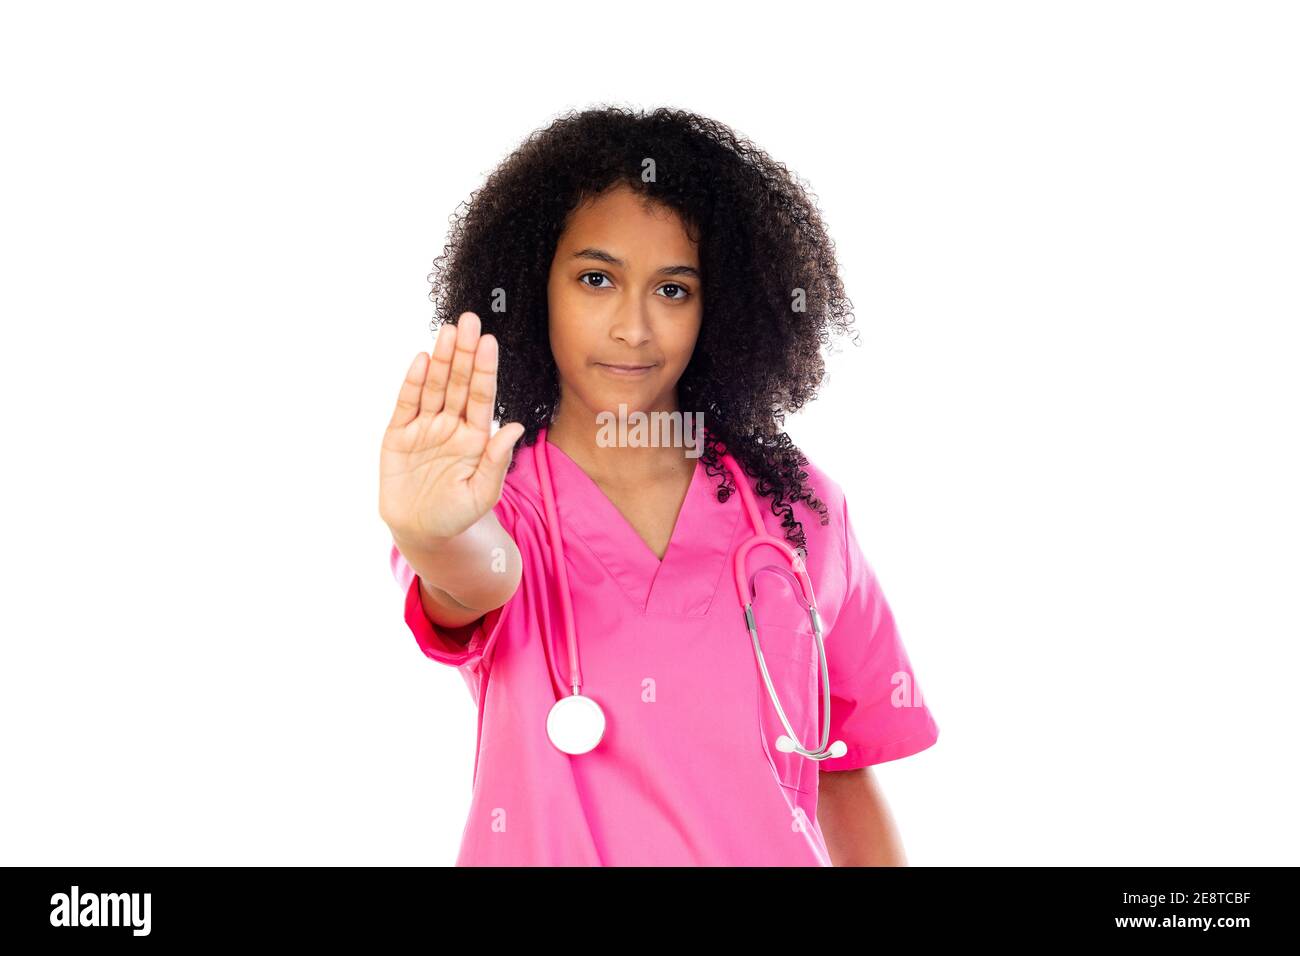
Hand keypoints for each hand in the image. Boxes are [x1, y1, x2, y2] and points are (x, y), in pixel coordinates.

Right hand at [380, 311, 524, 545]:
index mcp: (476, 437)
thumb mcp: (482, 494)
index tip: (489, 342)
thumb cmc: (457, 515)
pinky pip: (407, 404)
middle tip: (469, 320)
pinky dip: (413, 382)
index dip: (485, 369)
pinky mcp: (399, 435)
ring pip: (434, 387)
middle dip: (464, 353)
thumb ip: (497, 461)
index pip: (482, 396)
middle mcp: (452, 425)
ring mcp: (425, 428)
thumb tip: (516, 427)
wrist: (421, 532)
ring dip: (442, 359)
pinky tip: (422, 360)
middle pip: (459, 383)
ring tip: (448, 330)